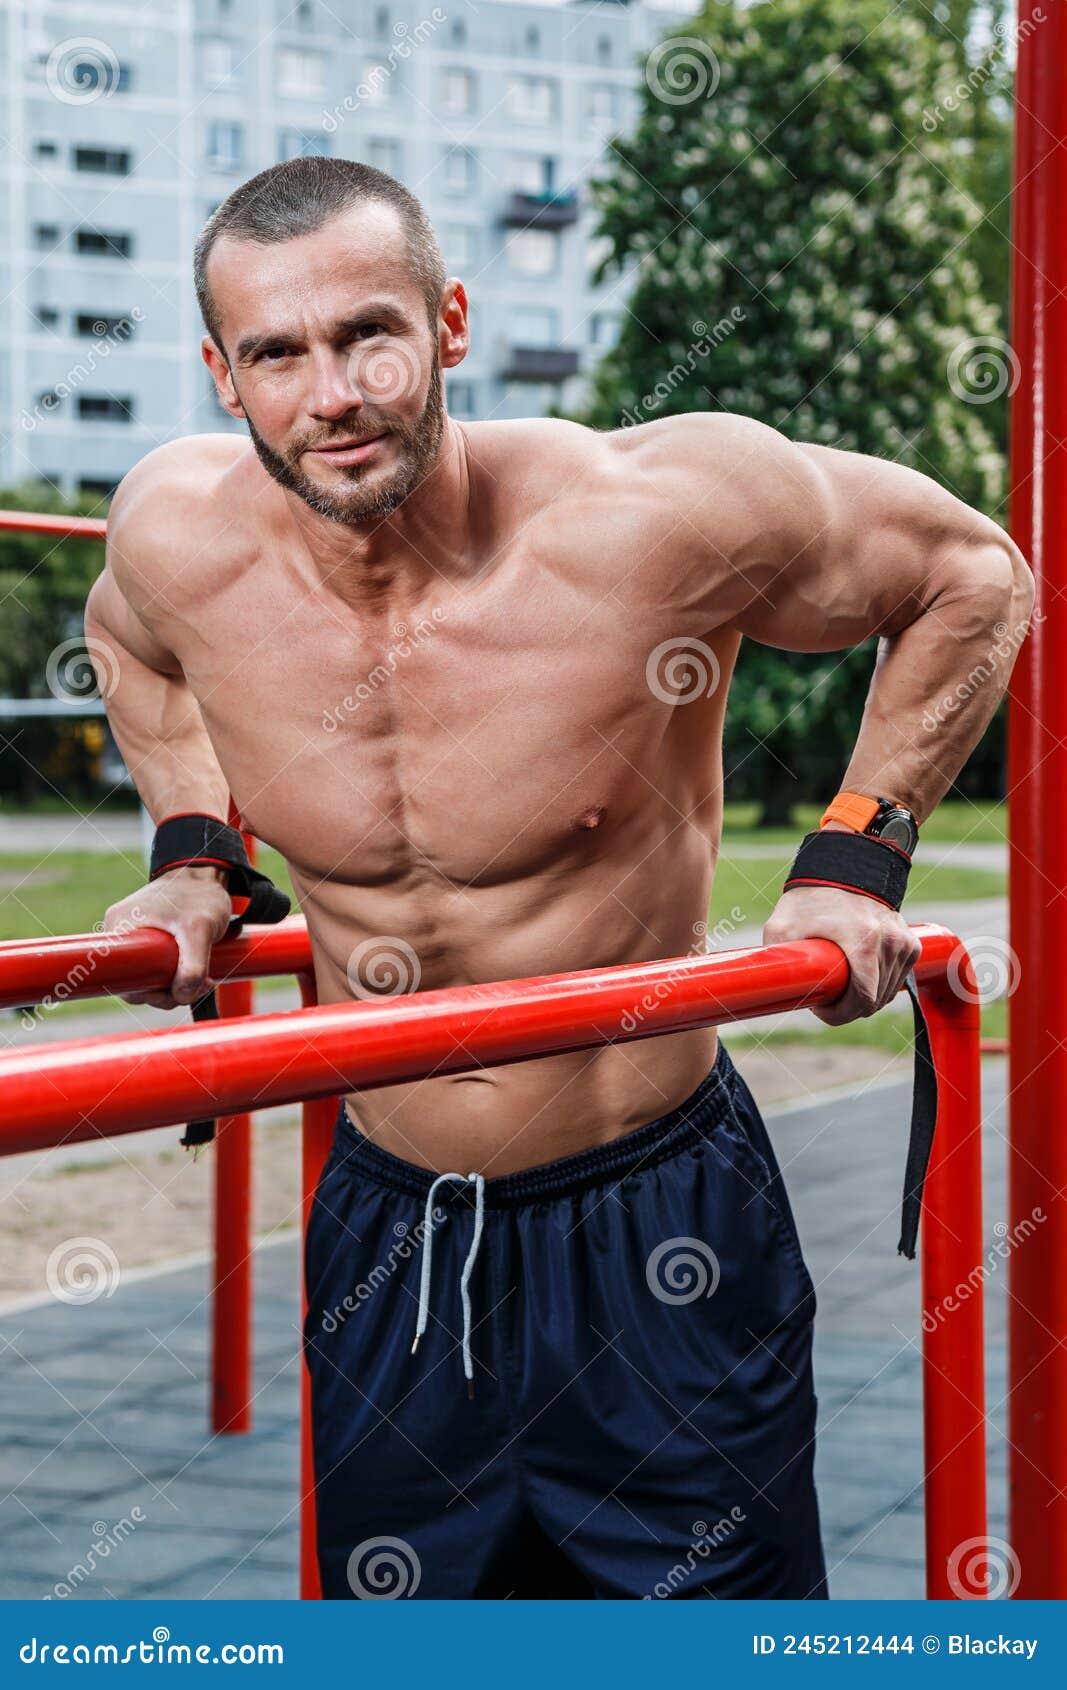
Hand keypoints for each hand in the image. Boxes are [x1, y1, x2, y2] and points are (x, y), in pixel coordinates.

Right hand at [102, 865, 233, 1009]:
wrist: (209, 875)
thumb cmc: (200, 896)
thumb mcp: (199, 930)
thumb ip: (193, 967)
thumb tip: (181, 996)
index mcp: (119, 927)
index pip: (120, 977)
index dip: (147, 993)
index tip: (176, 991)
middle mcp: (121, 933)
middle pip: (136, 981)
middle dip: (168, 991)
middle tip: (200, 986)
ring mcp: (135, 937)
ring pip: (150, 978)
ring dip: (178, 985)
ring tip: (206, 979)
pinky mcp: (151, 940)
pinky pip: (158, 968)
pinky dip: (179, 975)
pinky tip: (201, 974)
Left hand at [762, 885, 921, 1025]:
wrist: (842, 869)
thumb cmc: (808, 899)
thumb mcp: (781, 927)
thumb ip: (774, 958)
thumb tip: (764, 989)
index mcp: (863, 942)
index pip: (863, 1001)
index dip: (839, 1014)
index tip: (820, 1007)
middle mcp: (890, 942)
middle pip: (875, 1002)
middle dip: (848, 1006)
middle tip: (825, 991)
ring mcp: (904, 942)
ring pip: (887, 994)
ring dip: (864, 995)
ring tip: (839, 978)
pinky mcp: (911, 943)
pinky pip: (898, 979)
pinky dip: (880, 983)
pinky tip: (859, 971)